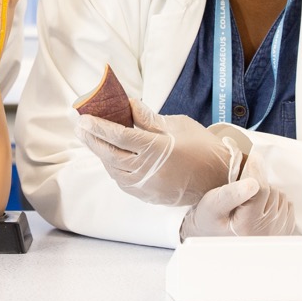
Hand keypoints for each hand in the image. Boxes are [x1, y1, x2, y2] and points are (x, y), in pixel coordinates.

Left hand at [75, 98, 240, 205]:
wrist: (221, 178)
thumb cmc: (202, 147)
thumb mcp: (177, 125)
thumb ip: (148, 118)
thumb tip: (127, 104)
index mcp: (158, 149)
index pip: (120, 136)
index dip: (100, 127)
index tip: (83, 118)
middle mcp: (149, 170)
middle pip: (111, 154)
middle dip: (92, 139)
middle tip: (80, 127)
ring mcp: (148, 186)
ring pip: (114, 170)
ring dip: (101, 154)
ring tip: (93, 139)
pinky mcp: (149, 195)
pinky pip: (123, 182)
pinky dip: (113, 168)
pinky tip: (110, 157)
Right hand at [179, 175, 295, 239]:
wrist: (211, 240)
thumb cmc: (209, 220)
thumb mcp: (212, 204)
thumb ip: (231, 193)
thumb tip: (253, 183)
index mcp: (247, 225)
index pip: (261, 188)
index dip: (256, 170)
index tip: (251, 158)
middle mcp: (265, 232)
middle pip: (272, 192)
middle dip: (259, 183)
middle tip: (243, 185)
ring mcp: (275, 234)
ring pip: (280, 198)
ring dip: (267, 192)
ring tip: (250, 198)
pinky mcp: (281, 234)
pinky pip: (287, 207)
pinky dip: (276, 201)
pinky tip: (261, 205)